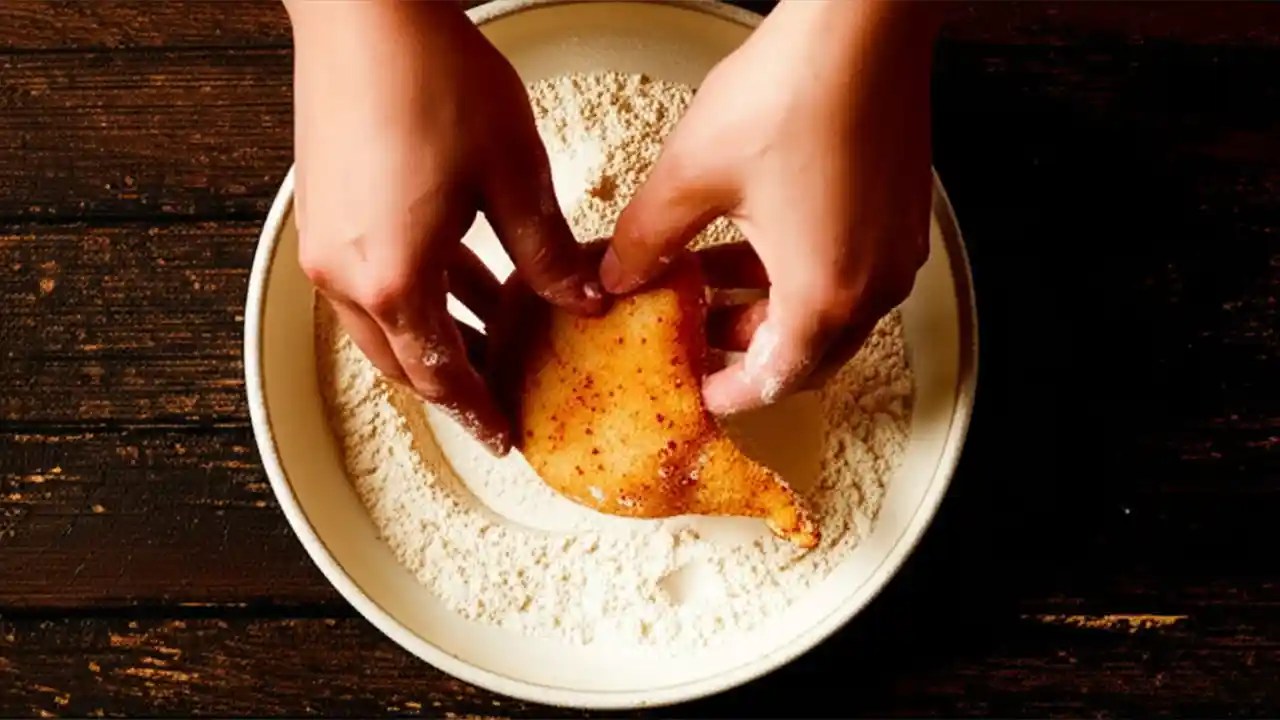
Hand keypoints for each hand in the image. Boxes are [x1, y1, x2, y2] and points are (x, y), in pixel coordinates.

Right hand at [287, 1, 603, 453]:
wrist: (367, 9)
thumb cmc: (431, 80)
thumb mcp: (513, 178)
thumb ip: (548, 253)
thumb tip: (582, 299)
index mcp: (394, 279)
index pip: (440, 375)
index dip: (477, 410)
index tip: (501, 433)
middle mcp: (345, 273)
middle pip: (402, 361)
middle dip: (453, 387)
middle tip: (495, 403)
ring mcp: (326, 241)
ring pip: (383, 322)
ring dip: (436, 337)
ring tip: (491, 340)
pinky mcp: (323, 209)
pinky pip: (371, 279)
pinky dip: (415, 294)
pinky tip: (460, 277)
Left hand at [600, 0, 937, 414]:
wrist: (864, 24)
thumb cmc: (793, 94)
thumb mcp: (692, 177)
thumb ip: (647, 241)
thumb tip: (616, 276)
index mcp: (823, 297)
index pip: (773, 381)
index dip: (726, 393)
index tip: (693, 392)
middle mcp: (871, 286)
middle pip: (805, 353)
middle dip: (743, 350)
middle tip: (695, 340)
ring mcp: (894, 249)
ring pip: (826, 310)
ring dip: (768, 307)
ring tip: (713, 282)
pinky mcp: (901, 214)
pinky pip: (848, 270)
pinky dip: (800, 272)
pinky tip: (756, 236)